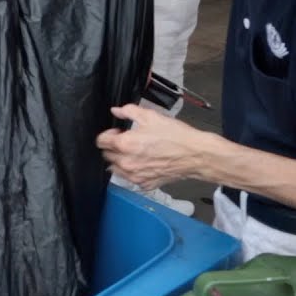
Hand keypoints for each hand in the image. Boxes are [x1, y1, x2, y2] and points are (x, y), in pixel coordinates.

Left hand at [95, 104, 214, 189]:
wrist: (195, 154)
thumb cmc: (175, 135)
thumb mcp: (150, 116)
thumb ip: (128, 111)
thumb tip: (116, 111)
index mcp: (125, 144)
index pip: (101, 141)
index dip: (108, 133)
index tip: (118, 131)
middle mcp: (127, 163)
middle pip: (106, 155)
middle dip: (113, 147)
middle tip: (128, 140)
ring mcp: (135, 176)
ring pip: (116, 169)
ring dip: (120, 160)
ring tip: (136, 152)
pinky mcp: (145, 184)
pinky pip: (131, 178)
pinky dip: (134, 171)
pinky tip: (145, 163)